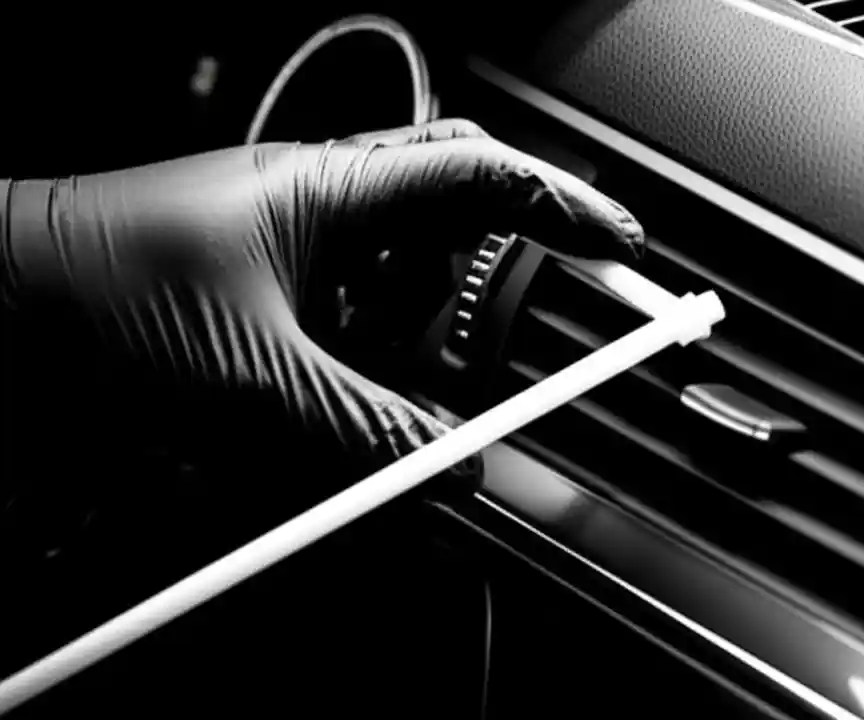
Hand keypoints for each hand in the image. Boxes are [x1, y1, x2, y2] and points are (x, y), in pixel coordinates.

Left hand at [0, 119, 643, 486]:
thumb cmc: (87, 289)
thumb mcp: (250, 376)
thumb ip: (364, 431)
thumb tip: (449, 465)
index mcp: (332, 189)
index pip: (484, 177)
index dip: (565, 207)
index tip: (623, 245)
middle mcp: (322, 208)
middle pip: (453, 232)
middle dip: (475, 300)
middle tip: (485, 357)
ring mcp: (296, 250)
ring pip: (399, 293)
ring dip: (401, 351)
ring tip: (346, 390)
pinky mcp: (272, 297)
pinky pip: (349, 331)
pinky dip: (354, 374)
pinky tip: (310, 401)